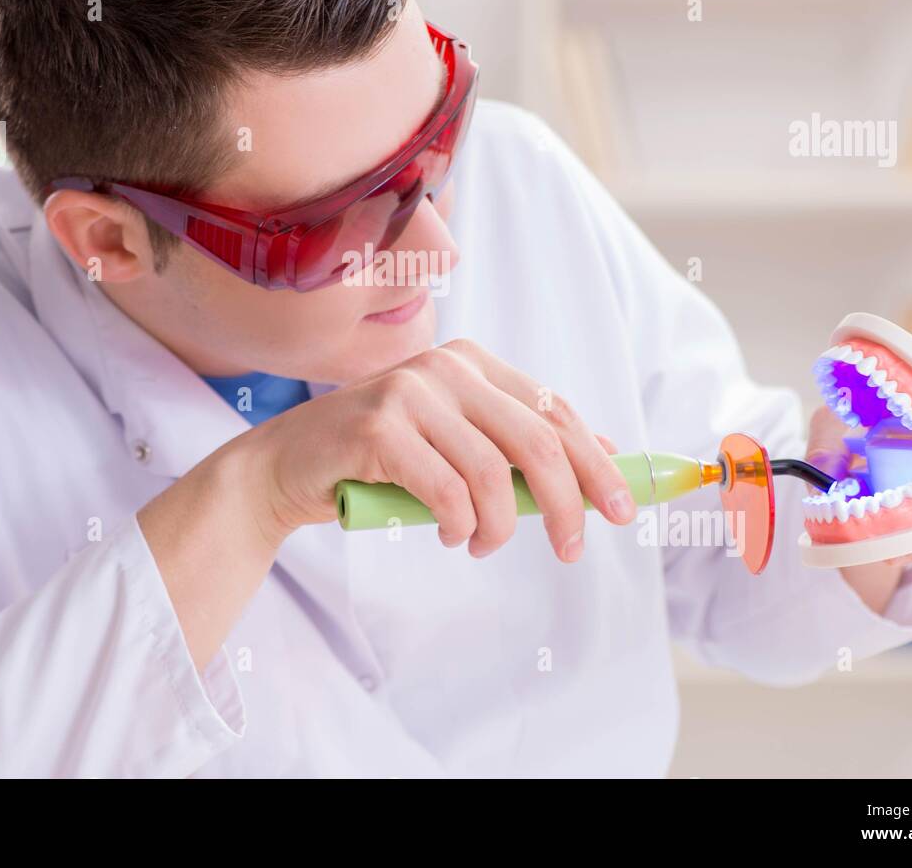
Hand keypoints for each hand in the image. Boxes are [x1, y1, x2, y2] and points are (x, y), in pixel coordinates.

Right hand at [221, 339, 636, 561]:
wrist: (289, 464)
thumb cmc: (379, 459)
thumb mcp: (456, 442)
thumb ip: (515, 443)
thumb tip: (602, 454)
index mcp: (471, 362)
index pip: (553, 411)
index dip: (596, 463)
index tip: (623, 510)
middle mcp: (444, 366)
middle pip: (536, 441)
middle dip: (567, 503)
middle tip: (571, 549)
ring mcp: (409, 392)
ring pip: (492, 475)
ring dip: (498, 527)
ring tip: (480, 545)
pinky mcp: (378, 427)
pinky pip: (446, 491)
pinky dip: (456, 524)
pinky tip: (447, 534)